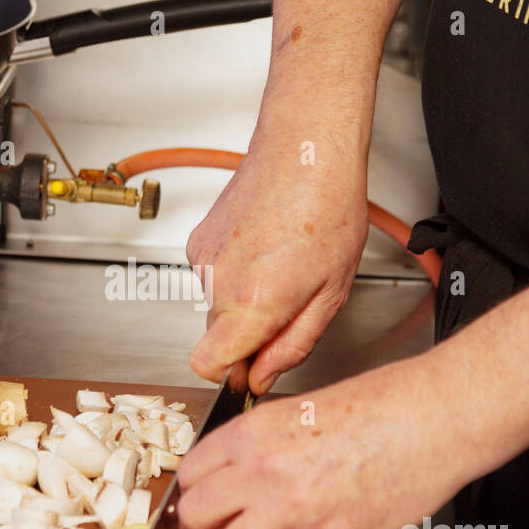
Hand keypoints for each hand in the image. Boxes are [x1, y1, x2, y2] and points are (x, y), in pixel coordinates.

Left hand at [176, 356, 473, 528]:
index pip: (191, 474)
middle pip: (197, 516)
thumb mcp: (300, 408)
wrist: (431, 418)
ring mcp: (292, 506)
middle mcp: (264, 467)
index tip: (196, 509)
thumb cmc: (381, 406)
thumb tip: (236, 473)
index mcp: (254, 430)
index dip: (188, 498)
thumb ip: (262, 442)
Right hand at [185, 128, 369, 394]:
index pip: (207, 367)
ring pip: (216, 306)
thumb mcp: (331, 293)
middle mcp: (219, 284)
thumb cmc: (328, 209)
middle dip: (247, 335)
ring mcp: (203, 260)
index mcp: (254, 304)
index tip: (254, 367)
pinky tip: (264, 247)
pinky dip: (234, 272)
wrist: (303, 150)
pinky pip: (212, 276)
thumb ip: (293, 345)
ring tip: (281, 264)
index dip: (232, 373)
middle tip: (288, 303)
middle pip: (216, 339)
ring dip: (244, 299)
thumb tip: (263, 377)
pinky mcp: (196, 241)